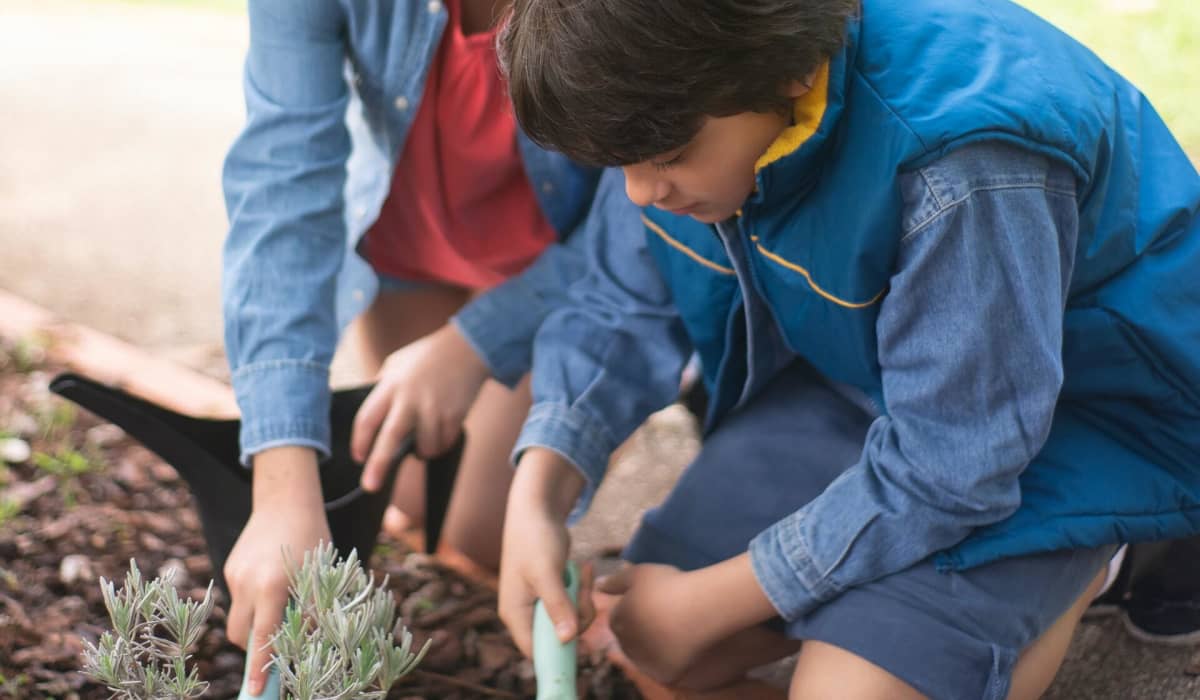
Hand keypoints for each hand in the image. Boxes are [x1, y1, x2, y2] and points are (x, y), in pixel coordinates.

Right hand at [224, 446, 330, 696]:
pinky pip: (240, 597)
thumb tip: (304, 645)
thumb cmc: (312, 537)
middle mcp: (247, 583)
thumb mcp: (320, 574)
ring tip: (282, 600)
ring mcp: (234, 575)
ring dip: (257, 621)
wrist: (285, 499)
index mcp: (273, 585)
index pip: (264, 637)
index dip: (261, 667)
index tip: (256, 691)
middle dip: (255, 646)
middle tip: (278, 642)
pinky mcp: (230, 568)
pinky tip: (274, 580)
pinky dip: (255, 601)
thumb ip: (312, 610)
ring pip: (239, 616)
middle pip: (240, 635)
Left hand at [353, 324, 489, 491]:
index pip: (367, 418)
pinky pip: (444, 443)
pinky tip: (440, 432)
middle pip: (390, 437)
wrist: (468, 347)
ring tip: (423, 441)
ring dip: (422, 452)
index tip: (358, 458)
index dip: (360, 441)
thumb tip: (370, 414)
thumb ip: (382, 387)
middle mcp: (411, 398)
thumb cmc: (428, 355)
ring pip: (424, 447)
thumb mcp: (396, 363)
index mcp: (391, 385)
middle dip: (379, 465)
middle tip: (370, 487)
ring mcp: (435, 408)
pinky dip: (440, 444)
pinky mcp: (455, 415)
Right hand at [497, 449, 593, 656]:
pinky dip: (582, 589)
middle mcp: (525, 613)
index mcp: (515, 614)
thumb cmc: (535, 538)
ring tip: (583, 571)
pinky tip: (583, 568)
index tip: (586, 649)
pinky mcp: (552, 593)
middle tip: (585, 591)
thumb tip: (568, 640)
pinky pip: (573, 604)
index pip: (535, 652)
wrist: (537, 510)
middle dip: (578, 616)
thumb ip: (557, 607)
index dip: (559, 655)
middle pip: (559, 637)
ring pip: (570, 620)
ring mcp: (539, 603)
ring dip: (583, 599)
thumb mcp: (546, 573)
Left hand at [597, 564, 711, 683]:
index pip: (618, 617)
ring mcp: (646, 661)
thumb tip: (597, 585)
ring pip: (642, 654)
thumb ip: (616, 581)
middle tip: (661, 614)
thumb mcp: (639, 574)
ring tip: (671, 628)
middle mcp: (626, 644)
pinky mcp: (664, 674)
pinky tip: (678, 644)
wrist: (699, 609)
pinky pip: (660, 667)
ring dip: (649, 644)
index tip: (650, 601)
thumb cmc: (668, 586)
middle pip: (627, 637)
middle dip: (638, 628)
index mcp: (618, 620)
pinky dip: (665, 658)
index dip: (632, 608)